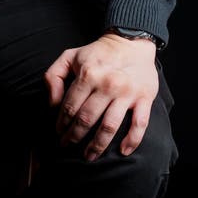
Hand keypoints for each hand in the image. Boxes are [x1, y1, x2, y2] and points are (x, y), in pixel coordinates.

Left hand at [44, 33, 158, 161]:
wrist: (130, 42)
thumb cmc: (97, 53)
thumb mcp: (69, 56)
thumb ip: (53, 76)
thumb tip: (53, 103)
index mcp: (88, 74)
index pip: (70, 107)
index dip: (62, 123)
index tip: (58, 133)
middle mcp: (107, 84)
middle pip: (86, 120)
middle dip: (74, 137)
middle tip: (68, 146)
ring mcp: (126, 93)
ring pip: (109, 127)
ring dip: (97, 145)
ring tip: (89, 156)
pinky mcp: (144, 98)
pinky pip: (139, 125)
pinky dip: (131, 141)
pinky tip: (122, 152)